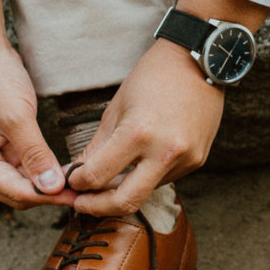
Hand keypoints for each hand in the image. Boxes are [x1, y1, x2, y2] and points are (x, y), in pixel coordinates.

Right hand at [0, 0, 73, 209]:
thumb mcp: (17, 116)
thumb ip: (35, 155)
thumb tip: (53, 189)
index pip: (14, 191)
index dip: (47, 196)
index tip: (78, 194)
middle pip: (17, 193)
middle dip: (48, 193)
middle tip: (84, 189)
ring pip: (22, 184)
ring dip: (47, 183)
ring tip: (79, 181)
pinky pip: (23, 168)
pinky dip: (42, 169)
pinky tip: (65, 169)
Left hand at [66, 39, 223, 216]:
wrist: (198, 61)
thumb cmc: (152, 78)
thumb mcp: (116, 109)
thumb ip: (96, 148)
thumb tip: (74, 175)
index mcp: (138, 133)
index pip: (97, 176)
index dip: (78, 184)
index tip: (72, 182)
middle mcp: (165, 151)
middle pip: (125, 202)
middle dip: (97, 208)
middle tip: (81, 204)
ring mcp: (185, 159)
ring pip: (146, 192)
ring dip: (122, 191)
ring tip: (106, 182)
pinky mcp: (197, 160)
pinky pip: (164, 179)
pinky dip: (146, 177)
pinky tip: (139, 163)